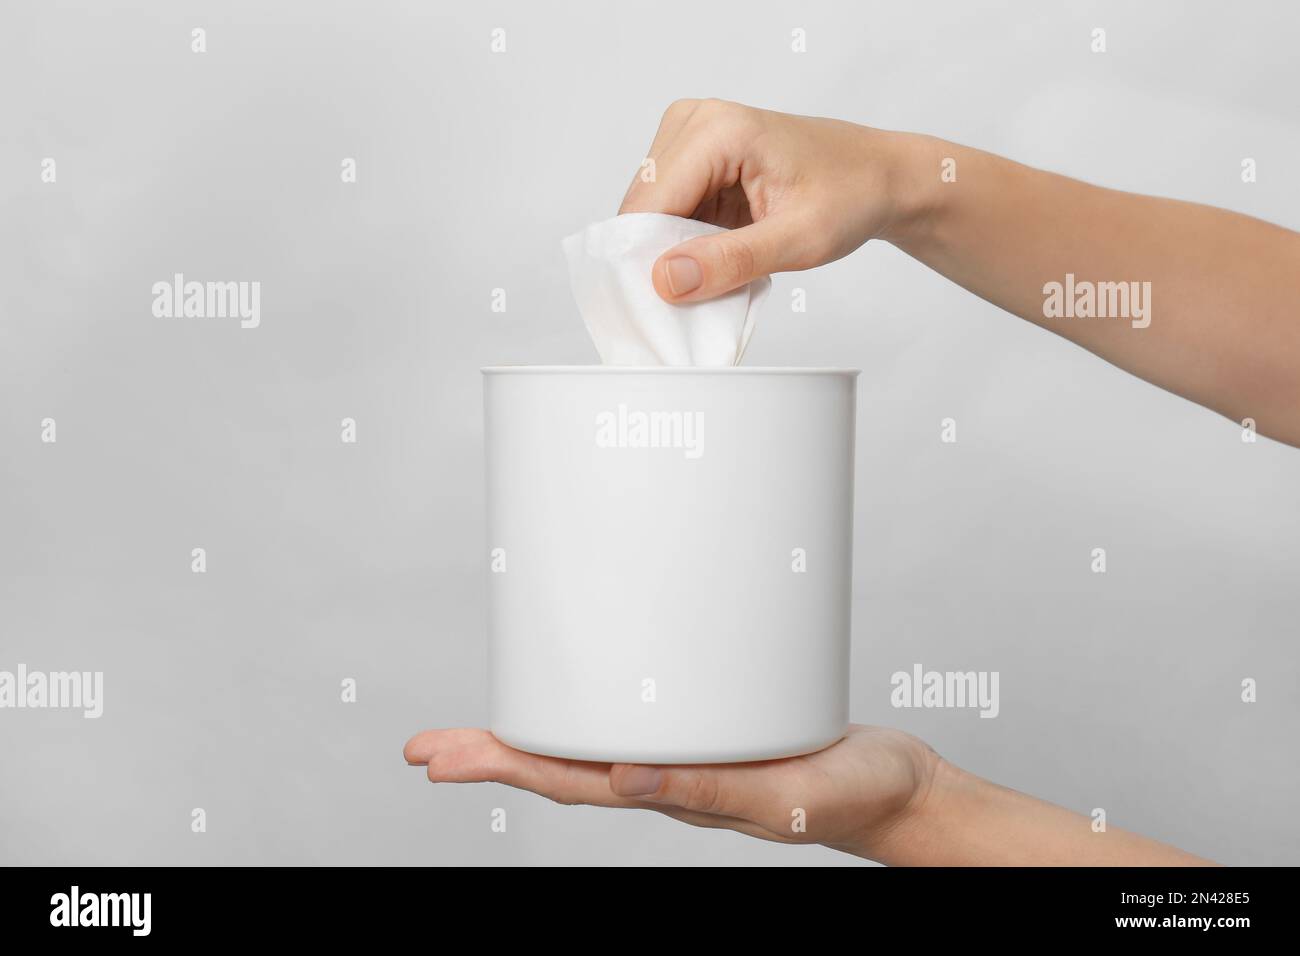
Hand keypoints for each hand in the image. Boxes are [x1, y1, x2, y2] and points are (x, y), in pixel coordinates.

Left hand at [403, 724, 938, 858]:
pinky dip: (599, 696)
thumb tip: (620, 779)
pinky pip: (642, 707)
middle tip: (425, 745)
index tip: (440, 756)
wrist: (895, 786)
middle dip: (491, 752)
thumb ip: (707, 792)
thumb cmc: (847, 798)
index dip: (499, 765)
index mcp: (674, 794)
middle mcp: (667, 773)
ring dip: (534, 727)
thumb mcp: (781, 797)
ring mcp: (687, 749)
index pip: (567, 781)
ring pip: (594, 735)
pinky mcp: (715, 717)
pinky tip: (587, 681)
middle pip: (562, 761)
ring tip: (482, 722)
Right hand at [619, 99, 918, 303]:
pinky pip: (665, 211)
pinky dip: (684, 241)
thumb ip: (731, 261)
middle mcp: (696, 121)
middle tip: (705, 290)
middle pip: (641, 207)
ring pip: (648, 213)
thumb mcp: (799, 240)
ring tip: (720, 268)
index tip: (666, 304)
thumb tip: (666, 279)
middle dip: (661, 255)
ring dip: (673, 250)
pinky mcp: (692, 158)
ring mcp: (690, 136)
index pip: (649, 203)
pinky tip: (719, 253)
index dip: (648, 258)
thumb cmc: (851, 195)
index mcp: (719, 130)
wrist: (879, 176)